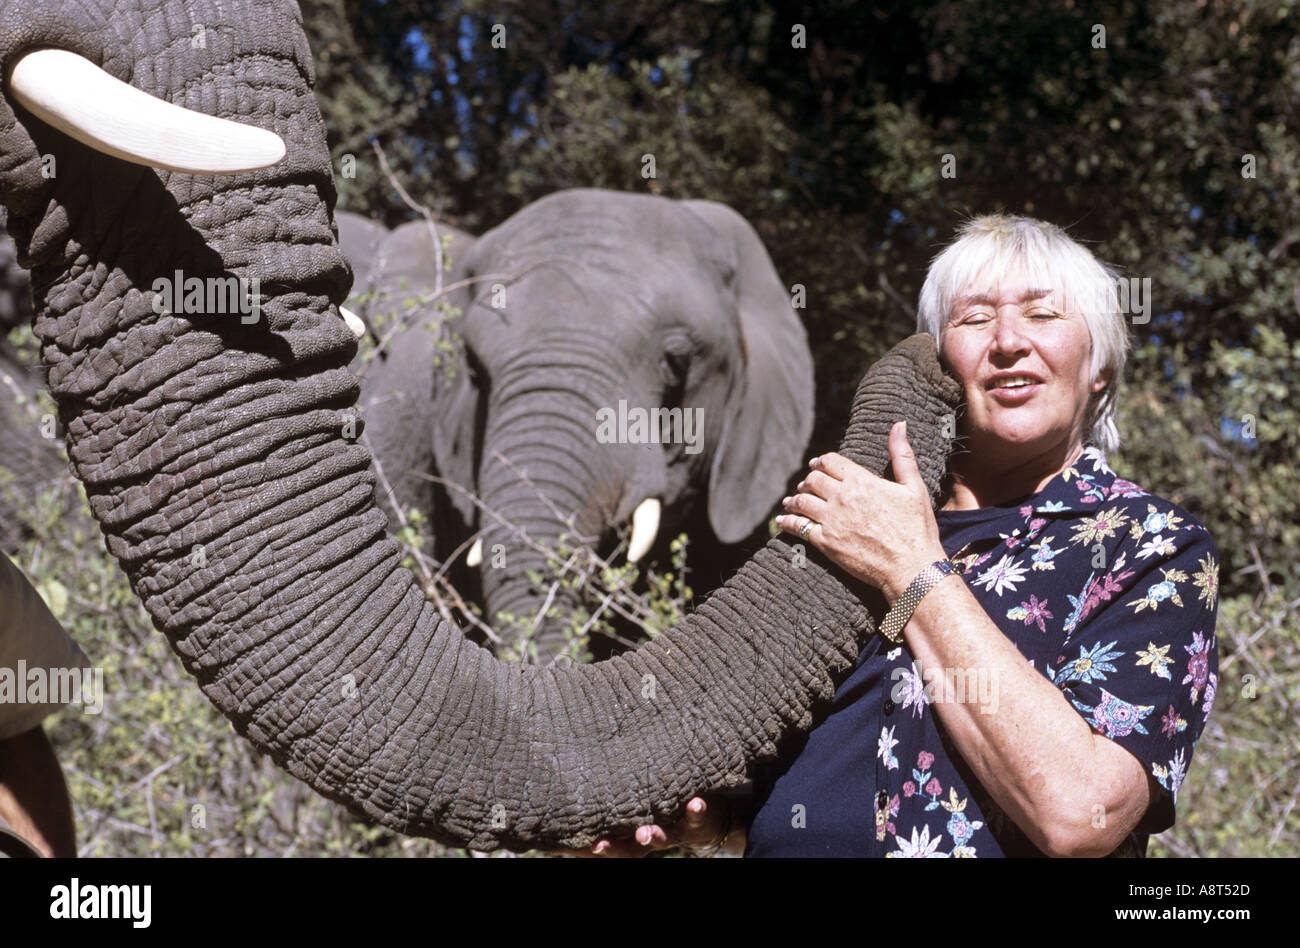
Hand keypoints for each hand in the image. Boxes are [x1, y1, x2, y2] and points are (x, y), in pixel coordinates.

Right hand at [558, 795, 726, 857]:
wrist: (709, 820)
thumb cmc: (660, 809)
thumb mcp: (635, 808)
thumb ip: (611, 801)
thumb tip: (568, 781)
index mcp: (629, 836)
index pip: (604, 843)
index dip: (585, 846)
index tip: (562, 845)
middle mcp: (649, 838)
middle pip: (628, 849)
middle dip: (614, 849)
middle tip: (598, 847)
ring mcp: (673, 831)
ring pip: (661, 838)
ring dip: (652, 837)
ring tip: (645, 832)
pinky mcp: (698, 820)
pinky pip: (697, 817)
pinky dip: (695, 810)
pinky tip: (695, 802)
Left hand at [776, 421, 946, 600]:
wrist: (910, 567)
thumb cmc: (916, 529)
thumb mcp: (914, 487)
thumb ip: (902, 455)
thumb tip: (899, 425)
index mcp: (861, 481)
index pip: (831, 462)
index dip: (821, 462)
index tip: (816, 464)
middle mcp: (842, 498)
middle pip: (814, 480)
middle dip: (809, 481)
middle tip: (806, 485)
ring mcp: (831, 520)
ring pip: (802, 502)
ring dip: (795, 499)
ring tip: (792, 501)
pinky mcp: (825, 542)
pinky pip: (798, 527)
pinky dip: (787, 522)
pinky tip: (782, 520)